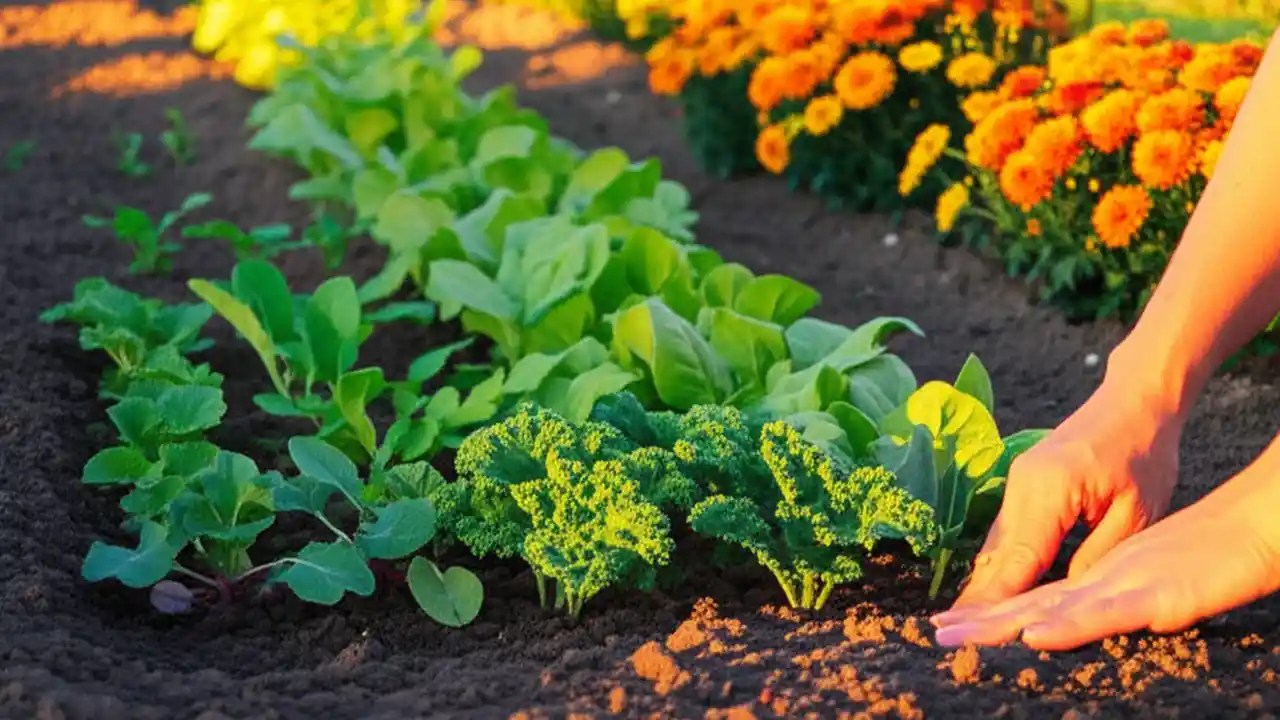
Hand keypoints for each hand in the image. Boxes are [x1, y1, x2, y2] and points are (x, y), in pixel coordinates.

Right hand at [948, 376, 1182, 609]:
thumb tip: (1070, 594)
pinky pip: (1005, 528)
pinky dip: (997, 559)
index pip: (1019, 556)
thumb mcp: (1137, 510)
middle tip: (951, 632)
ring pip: (996, 540)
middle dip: (977, 594)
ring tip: (963, 618)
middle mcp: (1023, 484)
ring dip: (983, 578)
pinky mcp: (1024, 482)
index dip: (998, 597)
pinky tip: (988, 584)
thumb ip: (1100, 553)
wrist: (1136, 399)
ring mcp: (1018, 481)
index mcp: (1050, 490)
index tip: (975, 629)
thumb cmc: (1146, 453)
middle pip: (996, 550)